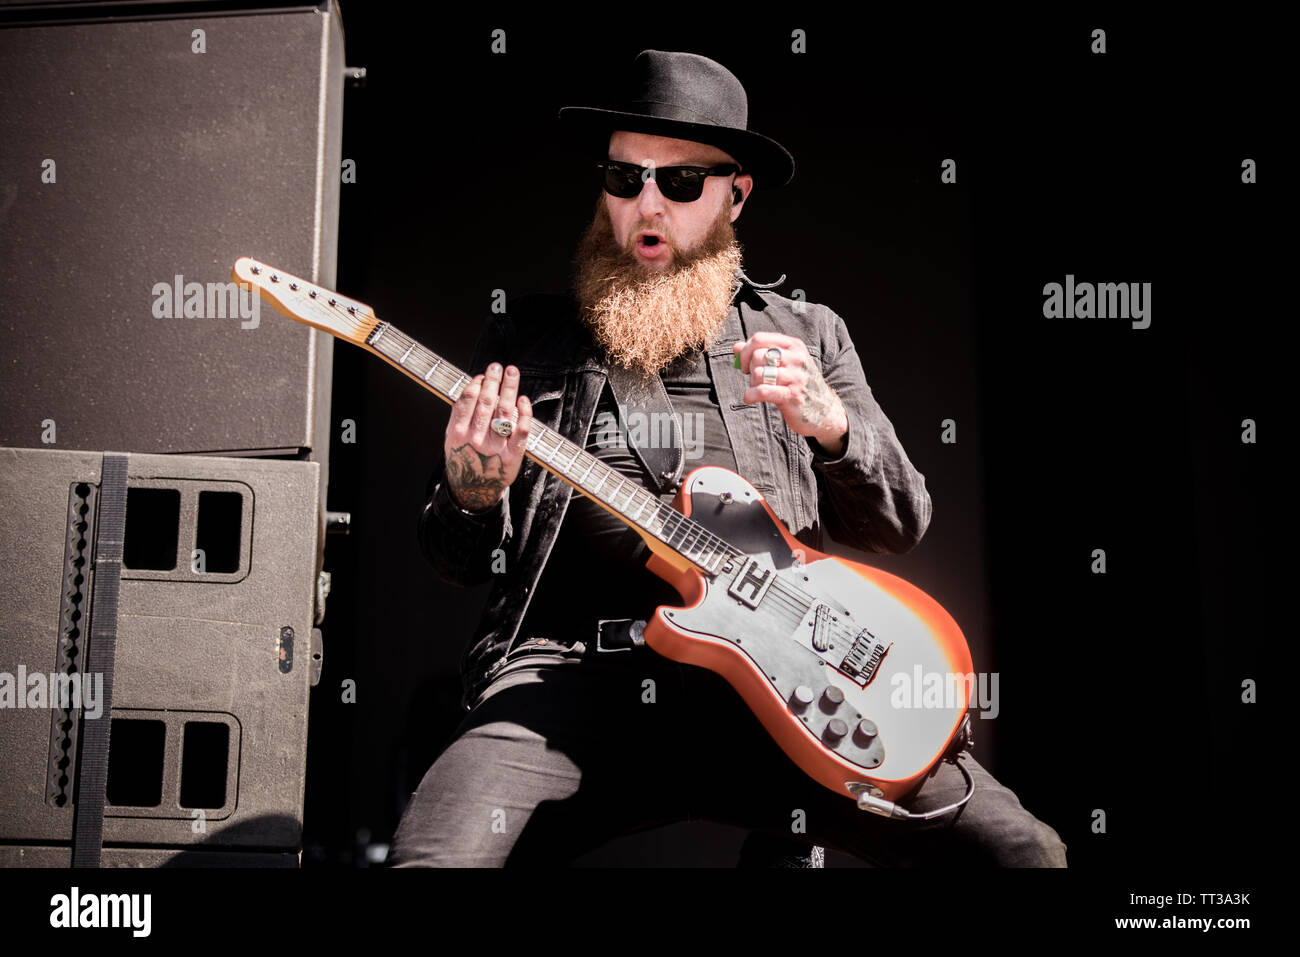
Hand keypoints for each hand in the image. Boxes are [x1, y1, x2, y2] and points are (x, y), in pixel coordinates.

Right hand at [444, 362, 532, 511]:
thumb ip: (460, 415)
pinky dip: (524, 413)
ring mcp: (495, 448)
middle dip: (493, 380)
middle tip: (498, 367)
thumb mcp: (452, 439)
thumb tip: (474, 385)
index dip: (476, 384)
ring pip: (504, 411)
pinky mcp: (513, 456)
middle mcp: (476, 439)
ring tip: (511, 373)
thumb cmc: (464, 459)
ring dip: (509, 388)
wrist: (474, 491)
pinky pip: (521, 431)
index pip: (467, 400)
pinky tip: (523, 399)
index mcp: (457, 433)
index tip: (483, 375)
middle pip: (486, 402)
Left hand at [733, 335, 848, 453]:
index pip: (760, 338)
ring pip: (758, 373)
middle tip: (754, 379)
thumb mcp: (783, 364)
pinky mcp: (792, 396)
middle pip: (757, 355)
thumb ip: (759, 353)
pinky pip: (762, 391)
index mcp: (794, 346)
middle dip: (749, 369)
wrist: (824, 410)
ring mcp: (796, 377)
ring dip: (752, 383)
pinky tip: (749, 398)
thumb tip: (736, 347)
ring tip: (758, 389)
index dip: (745, 351)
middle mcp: (797, 358)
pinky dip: (750, 395)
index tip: (744, 365)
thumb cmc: (798, 384)